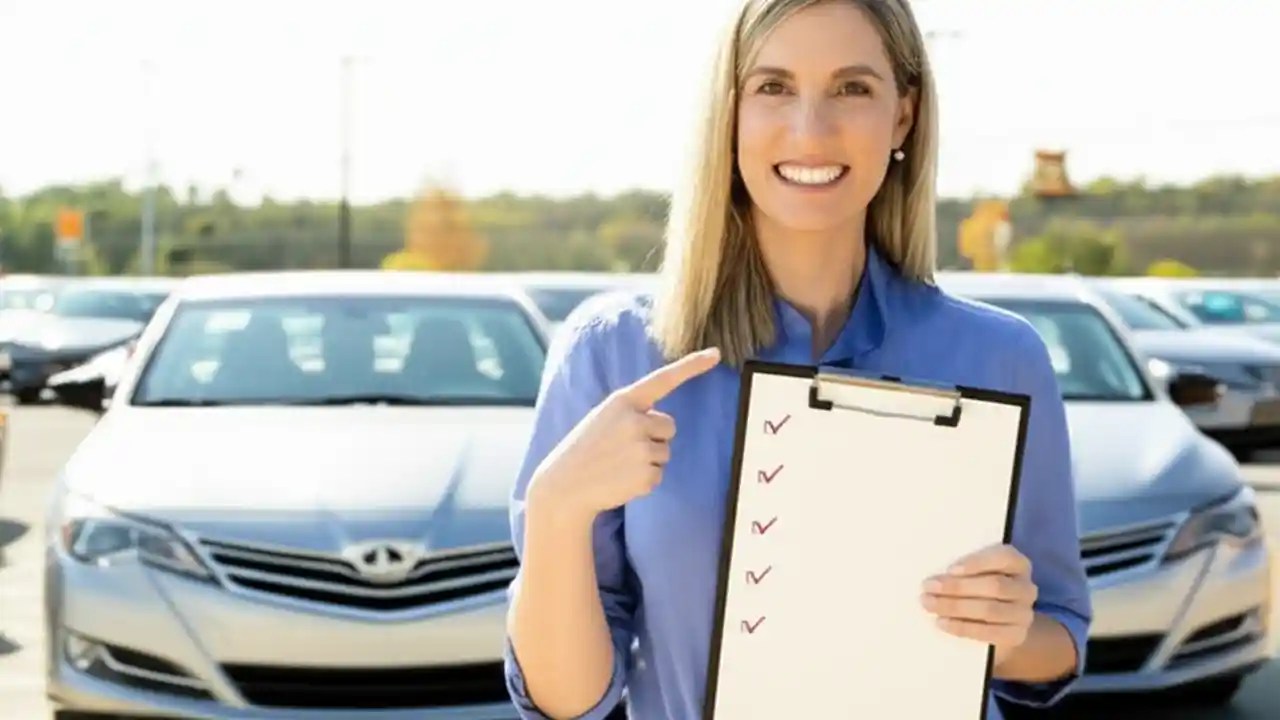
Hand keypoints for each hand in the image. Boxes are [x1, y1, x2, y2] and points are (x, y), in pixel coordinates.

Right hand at [529, 347, 720, 518]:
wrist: (564, 485)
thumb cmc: (586, 449)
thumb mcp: (603, 418)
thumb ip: (632, 413)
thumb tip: (664, 424)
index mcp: (623, 401)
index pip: (664, 378)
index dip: (692, 366)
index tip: (716, 354)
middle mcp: (635, 420)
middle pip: (669, 426)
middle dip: (655, 437)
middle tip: (624, 449)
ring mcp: (641, 448)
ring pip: (665, 452)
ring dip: (648, 460)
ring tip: (618, 465)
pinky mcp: (646, 474)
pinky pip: (659, 475)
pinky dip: (644, 480)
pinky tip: (621, 480)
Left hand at [921, 543, 1037, 667]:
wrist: (1000, 622)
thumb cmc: (980, 586)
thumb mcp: (976, 572)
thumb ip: (963, 569)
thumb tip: (935, 574)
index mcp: (1018, 564)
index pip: (1003, 558)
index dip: (977, 563)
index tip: (950, 569)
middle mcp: (1026, 588)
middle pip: (994, 586)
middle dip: (958, 587)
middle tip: (928, 587)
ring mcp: (1023, 613)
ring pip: (989, 609)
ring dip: (955, 607)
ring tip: (930, 604)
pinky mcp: (1015, 635)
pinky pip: (988, 632)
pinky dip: (962, 627)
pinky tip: (942, 622)